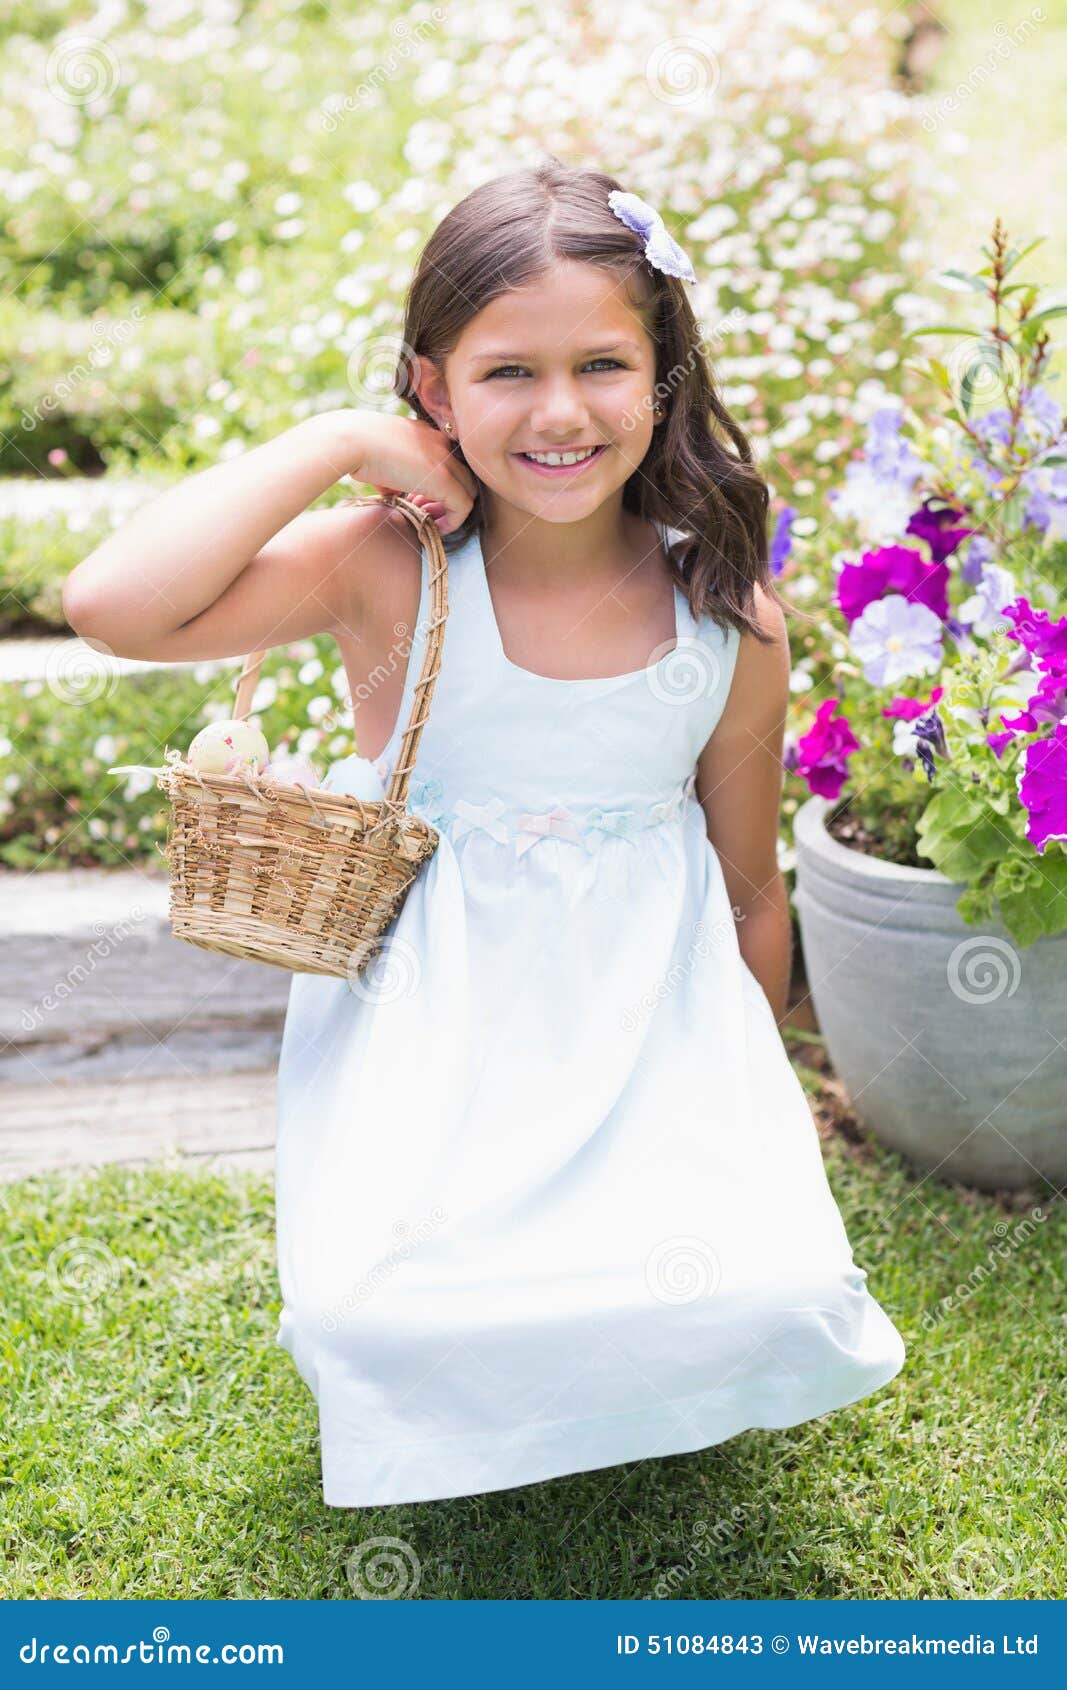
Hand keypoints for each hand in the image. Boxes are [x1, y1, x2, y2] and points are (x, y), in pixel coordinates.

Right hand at [342, 410, 477, 534]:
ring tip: (428, 520)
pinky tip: (432, 527)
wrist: (352, 440)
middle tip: (425, 512)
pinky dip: (452, 522)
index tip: (416, 500)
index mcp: (426, 434)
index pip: (448, 463)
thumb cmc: (355, 448)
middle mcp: (440, 442)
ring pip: (467, 492)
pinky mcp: (443, 479)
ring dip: (449, 511)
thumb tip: (392, 492)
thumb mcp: (380, 459)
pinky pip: (462, 507)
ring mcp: (445, 459)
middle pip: (462, 477)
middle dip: (446, 499)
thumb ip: (393, 475)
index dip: (436, 487)